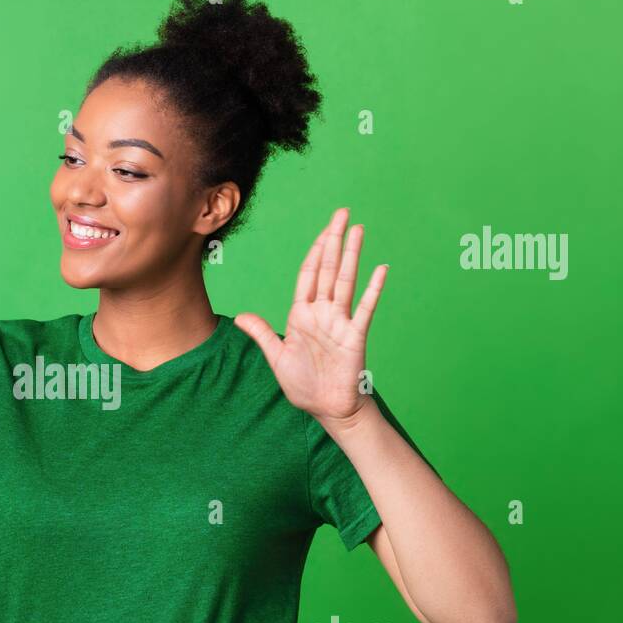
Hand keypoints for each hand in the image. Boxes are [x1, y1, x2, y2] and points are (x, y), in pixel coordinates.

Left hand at [234, 207, 386, 427]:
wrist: (326, 409)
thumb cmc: (303, 385)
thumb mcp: (277, 357)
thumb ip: (263, 334)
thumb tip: (241, 316)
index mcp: (302, 315)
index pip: (308, 274)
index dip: (314, 250)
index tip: (323, 229)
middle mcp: (323, 313)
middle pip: (327, 269)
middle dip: (333, 240)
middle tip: (342, 213)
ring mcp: (340, 322)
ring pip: (345, 281)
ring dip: (351, 255)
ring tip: (357, 230)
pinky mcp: (355, 336)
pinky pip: (365, 308)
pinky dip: (373, 289)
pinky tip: (380, 269)